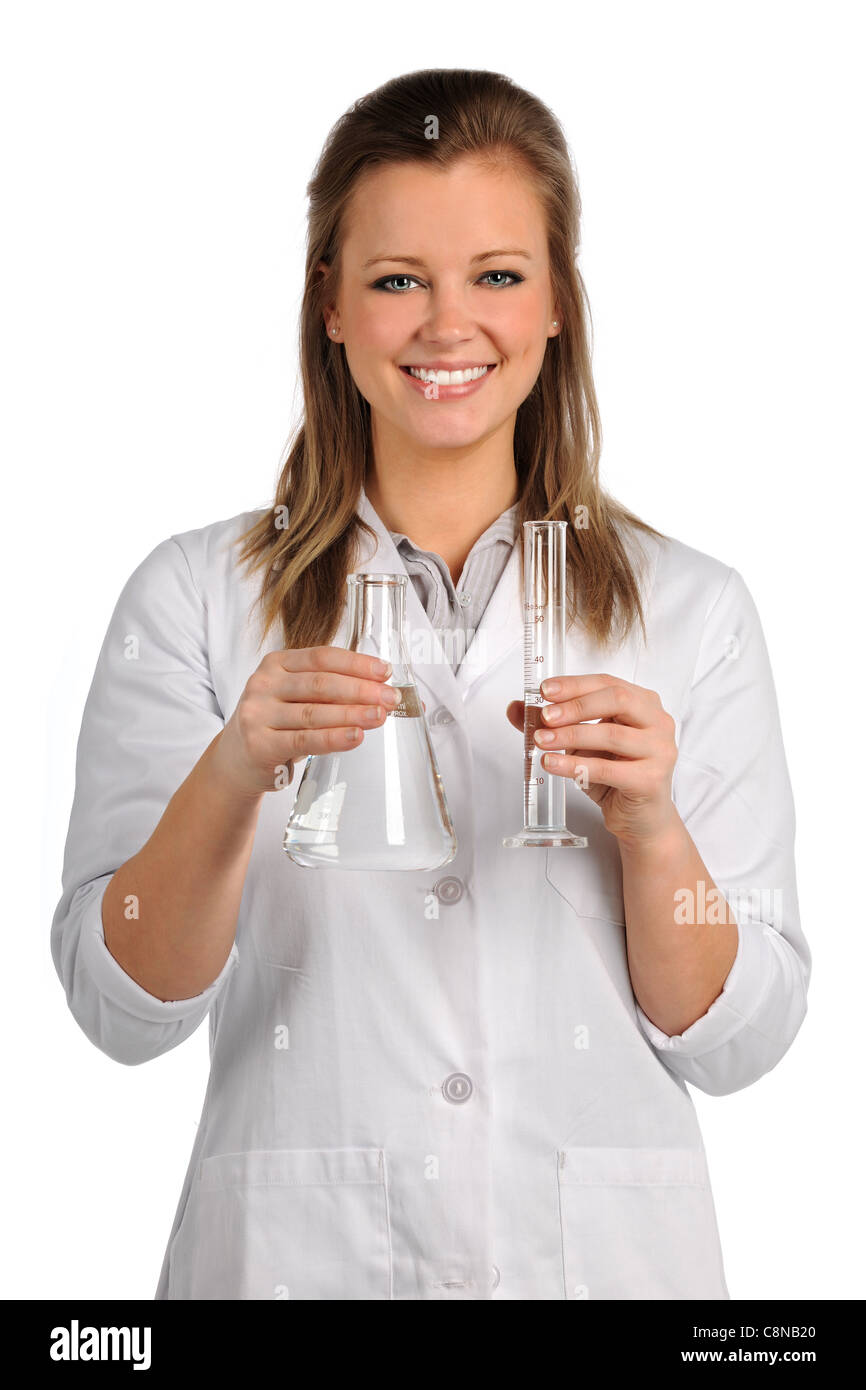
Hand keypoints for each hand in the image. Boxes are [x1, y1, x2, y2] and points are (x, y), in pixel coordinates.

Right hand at [212, 647, 401, 797]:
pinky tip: (356, 736)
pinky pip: (305, 740)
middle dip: (361, 690)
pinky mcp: (260, 744)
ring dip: (352, 714)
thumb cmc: (276, 723)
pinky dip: (334, 738)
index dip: (357, 663)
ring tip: (380, 716)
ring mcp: (258, 713)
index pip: (322, 657)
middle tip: (390, 698)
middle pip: (321, 683)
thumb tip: (383, 690)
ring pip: (314, 712)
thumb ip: (331, 690)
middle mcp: (264, 683)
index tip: (385, 672)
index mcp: (276, 663)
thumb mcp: (295, 696)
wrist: (236, 759)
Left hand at [506, 674, 680, 848]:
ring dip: (571, 736)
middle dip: (576, 706)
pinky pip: (608, 769)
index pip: (608, 683)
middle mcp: (658, 722)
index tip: (545, 691)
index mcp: (644, 704)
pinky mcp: (651, 780)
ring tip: (541, 742)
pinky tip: (552, 764)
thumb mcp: (581, 744)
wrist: (640, 819)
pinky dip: (576, 765)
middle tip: (545, 717)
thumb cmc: (615, 775)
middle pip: (617, 700)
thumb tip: (516, 709)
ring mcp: (660, 750)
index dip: (574, 685)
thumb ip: (554, 725)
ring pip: (611, 735)